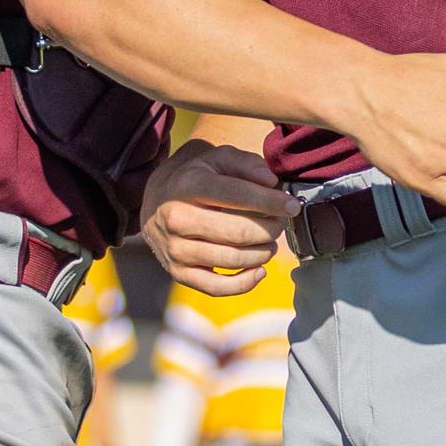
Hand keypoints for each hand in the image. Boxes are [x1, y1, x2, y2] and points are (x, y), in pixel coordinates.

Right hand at [141, 141, 297, 295]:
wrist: (153, 201)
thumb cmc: (193, 176)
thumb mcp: (215, 157)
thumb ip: (245, 163)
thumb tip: (271, 182)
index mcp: (187, 185)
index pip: (238, 195)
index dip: (272, 202)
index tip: (292, 205)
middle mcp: (177, 218)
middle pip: (239, 232)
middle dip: (270, 228)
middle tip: (279, 223)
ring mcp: (175, 248)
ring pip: (233, 259)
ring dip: (262, 252)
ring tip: (269, 241)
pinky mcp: (177, 272)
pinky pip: (217, 287)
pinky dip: (245, 282)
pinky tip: (259, 269)